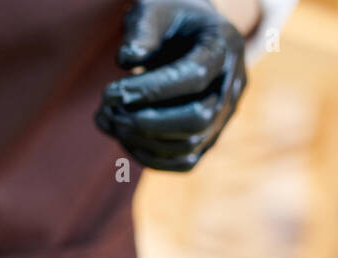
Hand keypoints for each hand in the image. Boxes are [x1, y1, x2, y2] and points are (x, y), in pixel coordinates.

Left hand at [95, 0, 246, 171]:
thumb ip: (141, 30)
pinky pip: (184, 162)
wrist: (188, 34)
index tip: (110, 93)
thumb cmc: (167, 19)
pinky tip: (121, 137)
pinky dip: (150, 157)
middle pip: (198, 119)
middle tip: (106, 110)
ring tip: (105, 120)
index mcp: (224, 46)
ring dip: (141, 141)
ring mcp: (224, 115)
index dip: (151, 90)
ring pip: (189, 146)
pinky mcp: (209, 137)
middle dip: (146, 122)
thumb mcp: (153, 9)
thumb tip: (127, 60)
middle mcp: (231, 84)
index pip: (194, 76)